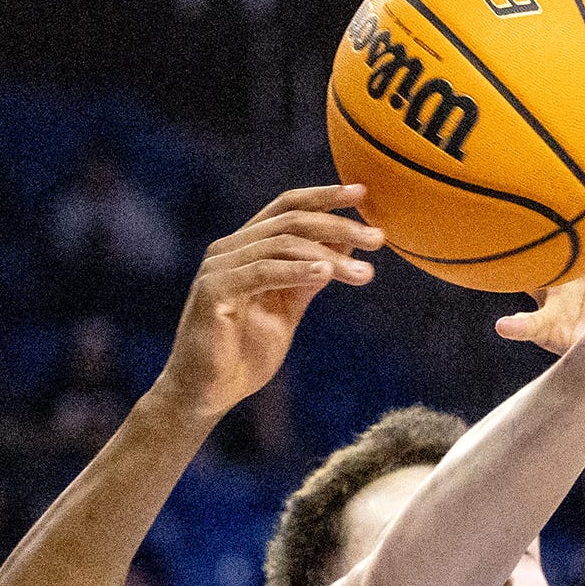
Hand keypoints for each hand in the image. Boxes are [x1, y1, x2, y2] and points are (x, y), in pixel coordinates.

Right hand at [155, 183, 384, 420]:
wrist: (206, 393)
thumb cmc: (244, 353)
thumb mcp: (288, 308)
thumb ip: (311, 275)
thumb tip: (346, 242)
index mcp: (246, 248)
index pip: (287, 208)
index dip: (324, 196)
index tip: (362, 192)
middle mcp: (230, 249)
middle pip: (290, 221)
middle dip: (338, 225)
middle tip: (378, 238)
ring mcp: (219, 268)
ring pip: (281, 244)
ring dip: (329, 255)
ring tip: (364, 272)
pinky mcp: (214, 291)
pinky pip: (262, 272)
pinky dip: (297, 270)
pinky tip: (328, 274)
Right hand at [497, 157, 584, 356]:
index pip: (568, 215)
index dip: (548, 193)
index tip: (526, 165)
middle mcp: (576, 269)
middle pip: (539, 246)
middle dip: (518, 230)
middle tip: (488, 211)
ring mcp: (566, 300)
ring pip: (530, 282)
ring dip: (511, 274)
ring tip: (484, 266)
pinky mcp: (566, 332)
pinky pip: (538, 328)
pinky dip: (521, 327)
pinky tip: (504, 325)